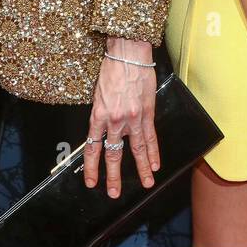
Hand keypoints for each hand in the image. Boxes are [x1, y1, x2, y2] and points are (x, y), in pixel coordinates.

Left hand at [83, 38, 158, 198]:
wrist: (128, 54)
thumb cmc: (111, 69)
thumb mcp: (98, 93)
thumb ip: (100, 113)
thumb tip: (103, 129)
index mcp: (98, 115)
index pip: (92, 148)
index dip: (91, 167)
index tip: (91, 181)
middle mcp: (114, 120)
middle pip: (113, 154)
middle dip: (113, 175)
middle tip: (113, 192)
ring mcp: (132, 118)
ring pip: (136, 149)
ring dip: (141, 169)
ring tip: (145, 184)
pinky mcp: (147, 113)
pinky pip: (150, 137)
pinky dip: (153, 152)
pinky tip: (155, 164)